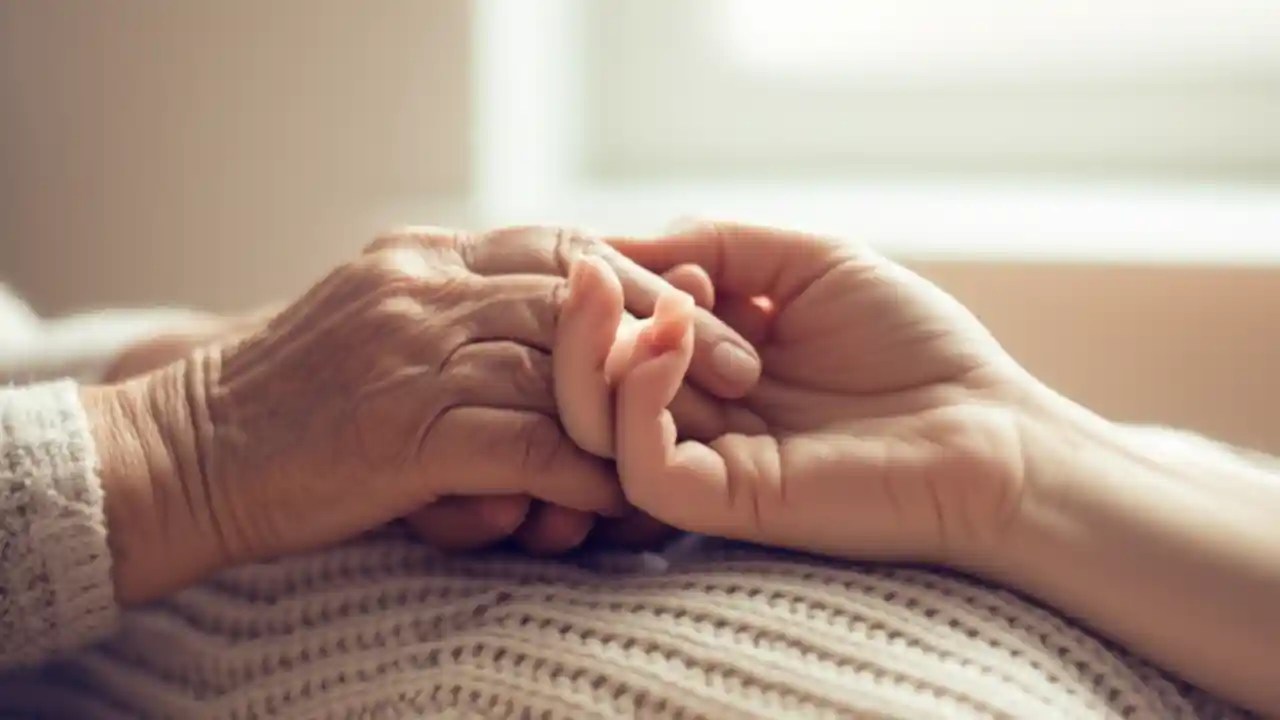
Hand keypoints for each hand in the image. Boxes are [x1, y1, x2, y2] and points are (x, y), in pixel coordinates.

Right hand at [91, 226, 758, 601]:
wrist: (187, 455)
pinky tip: (629, 493)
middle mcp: (425, 289)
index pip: (558, 246)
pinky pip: (527, 443)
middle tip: (742, 367)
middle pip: (581, 295)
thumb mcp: (372, 324)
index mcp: (422, 258)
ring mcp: (415, 355)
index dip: (638, 278)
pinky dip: (586, 469)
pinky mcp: (408, 430)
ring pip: (564, 366)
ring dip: (645, 403)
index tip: (700, 306)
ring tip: (716, 432)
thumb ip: (454, 313)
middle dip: (669, 330)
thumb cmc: (288, 404)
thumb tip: (539, 329)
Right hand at [594, 222, 1038, 565]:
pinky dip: (637, 394)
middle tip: (591, 270)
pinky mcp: (722, 501)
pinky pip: (640, 463)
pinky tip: (669, 343)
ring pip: (595, 420)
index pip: (618, 328)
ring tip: (636, 298)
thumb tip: (622, 241)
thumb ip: (721, 244)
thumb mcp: (811, 263)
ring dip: (597, 349)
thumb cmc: (916, 347)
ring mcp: (705, 460)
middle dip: (582, 318)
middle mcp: (698, 413)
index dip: (616, 284)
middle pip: (590, 376)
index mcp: (712, 363)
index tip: (671, 255)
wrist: (990, 429)